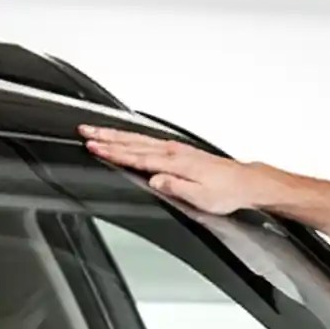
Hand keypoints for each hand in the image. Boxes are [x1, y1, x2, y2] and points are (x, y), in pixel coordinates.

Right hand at [78, 124, 287, 214]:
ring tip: (96, 131)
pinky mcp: (181, 150)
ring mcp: (177, 149)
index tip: (94, 146)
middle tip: (85, 131)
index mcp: (175, 164)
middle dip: (108, 137)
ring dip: (117, 134)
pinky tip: (126, 136)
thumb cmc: (226, 192)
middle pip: (134, 142)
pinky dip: (133, 137)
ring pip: (140, 139)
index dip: (113, 152)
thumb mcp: (201, 197)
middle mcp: (174, 152)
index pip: (137, 157)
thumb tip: (155, 180)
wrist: (244, 183)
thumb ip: (176, 187)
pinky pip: (150, 140)